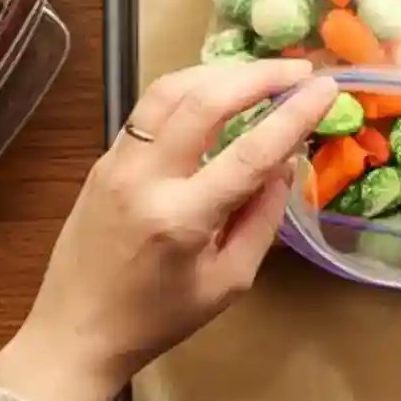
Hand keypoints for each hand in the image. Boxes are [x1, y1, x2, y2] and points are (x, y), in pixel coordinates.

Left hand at [0, 61, 337, 400]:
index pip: (249, 153)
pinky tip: (217, 94)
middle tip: (299, 68)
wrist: (75, 332)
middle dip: (258, 76)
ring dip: (220, 74)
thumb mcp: (228, 283)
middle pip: (204, 101)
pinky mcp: (103, 159)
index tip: (325, 88)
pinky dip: (190, 91)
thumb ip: (261, 219)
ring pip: (169, 91)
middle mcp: (144, 179)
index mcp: (181, 219)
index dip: (292, 115)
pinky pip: (150, 110)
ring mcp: (117, 163)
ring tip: (261, 74)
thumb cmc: (158, 319)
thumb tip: (284, 163)